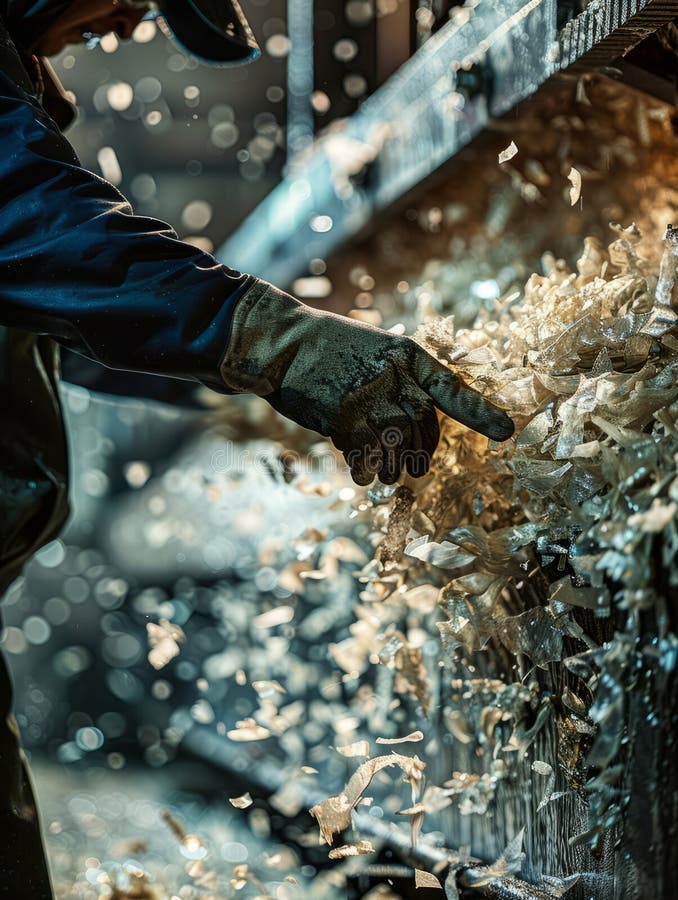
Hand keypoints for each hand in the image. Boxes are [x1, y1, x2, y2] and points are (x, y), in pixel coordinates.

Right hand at [220, 282, 513, 483]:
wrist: (283, 344)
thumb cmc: (328, 349)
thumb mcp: (375, 351)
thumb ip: (400, 384)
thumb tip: (414, 426)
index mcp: (409, 358)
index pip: (454, 391)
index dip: (482, 414)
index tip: (506, 432)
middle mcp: (398, 381)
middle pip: (424, 435)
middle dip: (417, 455)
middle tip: (409, 464)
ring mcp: (374, 403)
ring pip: (397, 455)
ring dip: (389, 469)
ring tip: (378, 467)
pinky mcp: (347, 423)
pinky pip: (367, 463)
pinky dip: (363, 471)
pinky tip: (358, 468)